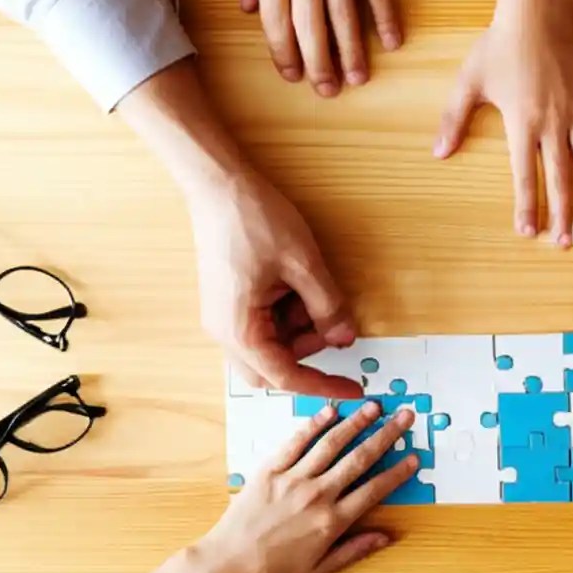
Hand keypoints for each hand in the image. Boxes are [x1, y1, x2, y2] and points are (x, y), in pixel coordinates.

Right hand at [188, 166, 362, 397]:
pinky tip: (296, 283)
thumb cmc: (252, 219)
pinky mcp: (231, 302)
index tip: (353, 388)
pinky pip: (264, 324)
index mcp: (239, 330)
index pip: (286, 376)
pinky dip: (287, 314)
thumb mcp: (303, 264)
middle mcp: (225, 331)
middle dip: (308, 352)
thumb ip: (328, 307)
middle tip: (333, 324)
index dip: (324, 384)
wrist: (218, 185)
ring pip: (270, 345)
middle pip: (273, 369)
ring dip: (299, 328)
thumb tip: (345, 337)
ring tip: (310, 287)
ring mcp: (225, 317)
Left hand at [194, 403, 417, 572]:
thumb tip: (386, 536)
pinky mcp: (269, 470)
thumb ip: (354, 550)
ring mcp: (292, 479)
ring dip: (356, 422)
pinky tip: (330, 411)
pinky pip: (296, 442)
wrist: (226, 567)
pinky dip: (314, 424)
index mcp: (332, 522)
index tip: (413, 457)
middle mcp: (317, 495)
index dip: (397, 472)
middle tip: (404, 417)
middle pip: (360, 458)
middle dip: (386, 435)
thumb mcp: (319, 570)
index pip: (374, 489)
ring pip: (331, 444)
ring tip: (373, 407)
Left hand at [232, 0, 400, 95]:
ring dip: (352, 49)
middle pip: (309, 24)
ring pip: (344, 11)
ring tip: (357, 78)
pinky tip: (391, 40)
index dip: (283, 53)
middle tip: (327, 91)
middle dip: (318, 62)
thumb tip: (248, 10)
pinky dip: (386, 15)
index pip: (275, 18)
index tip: (293, 75)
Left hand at [434, 15, 572, 244]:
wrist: (538, 14)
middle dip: (563, 213)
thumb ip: (454, 120)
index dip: (527, 206)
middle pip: (562, 178)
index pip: (525, 176)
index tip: (529, 232)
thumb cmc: (500, 47)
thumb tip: (439, 153)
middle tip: (564, 241)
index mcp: (523, 124)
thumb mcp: (469, 82)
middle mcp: (554, 124)